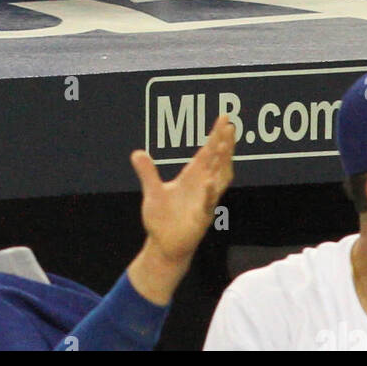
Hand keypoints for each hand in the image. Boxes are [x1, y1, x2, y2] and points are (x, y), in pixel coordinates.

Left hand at [133, 114, 234, 264]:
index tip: (224, 119)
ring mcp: (204, 201)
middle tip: (229, 125)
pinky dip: (209, 193)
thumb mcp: (152, 191)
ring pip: (219, 179)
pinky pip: (207, 203)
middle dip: (224, 143)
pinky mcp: (200, 217)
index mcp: (193, 177)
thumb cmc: (162, 219)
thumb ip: (147, 172)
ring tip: (223, 145)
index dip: (216, 136)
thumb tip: (137, 153)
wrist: (164, 246)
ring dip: (222, 163)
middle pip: (217, 161)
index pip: (207, 152)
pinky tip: (209, 181)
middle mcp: (203, 186)